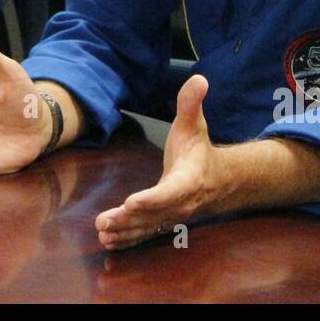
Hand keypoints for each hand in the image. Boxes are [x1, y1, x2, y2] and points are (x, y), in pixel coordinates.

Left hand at [95, 74, 225, 250]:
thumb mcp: (194, 124)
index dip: (151, 199)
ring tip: (102, 232)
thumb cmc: (198, 149)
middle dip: (129, 219)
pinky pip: (146, 234)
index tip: (131, 203)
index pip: (170, 192)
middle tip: (104, 222)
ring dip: (124, 232)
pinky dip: (128, 240)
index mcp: (189, 179)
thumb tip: (200, 78)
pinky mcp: (164, 223)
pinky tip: (109, 242)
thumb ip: (191, 103)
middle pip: (154, 215)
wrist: (217, 179)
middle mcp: (181, 203)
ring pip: (147, 227)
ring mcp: (172, 217)